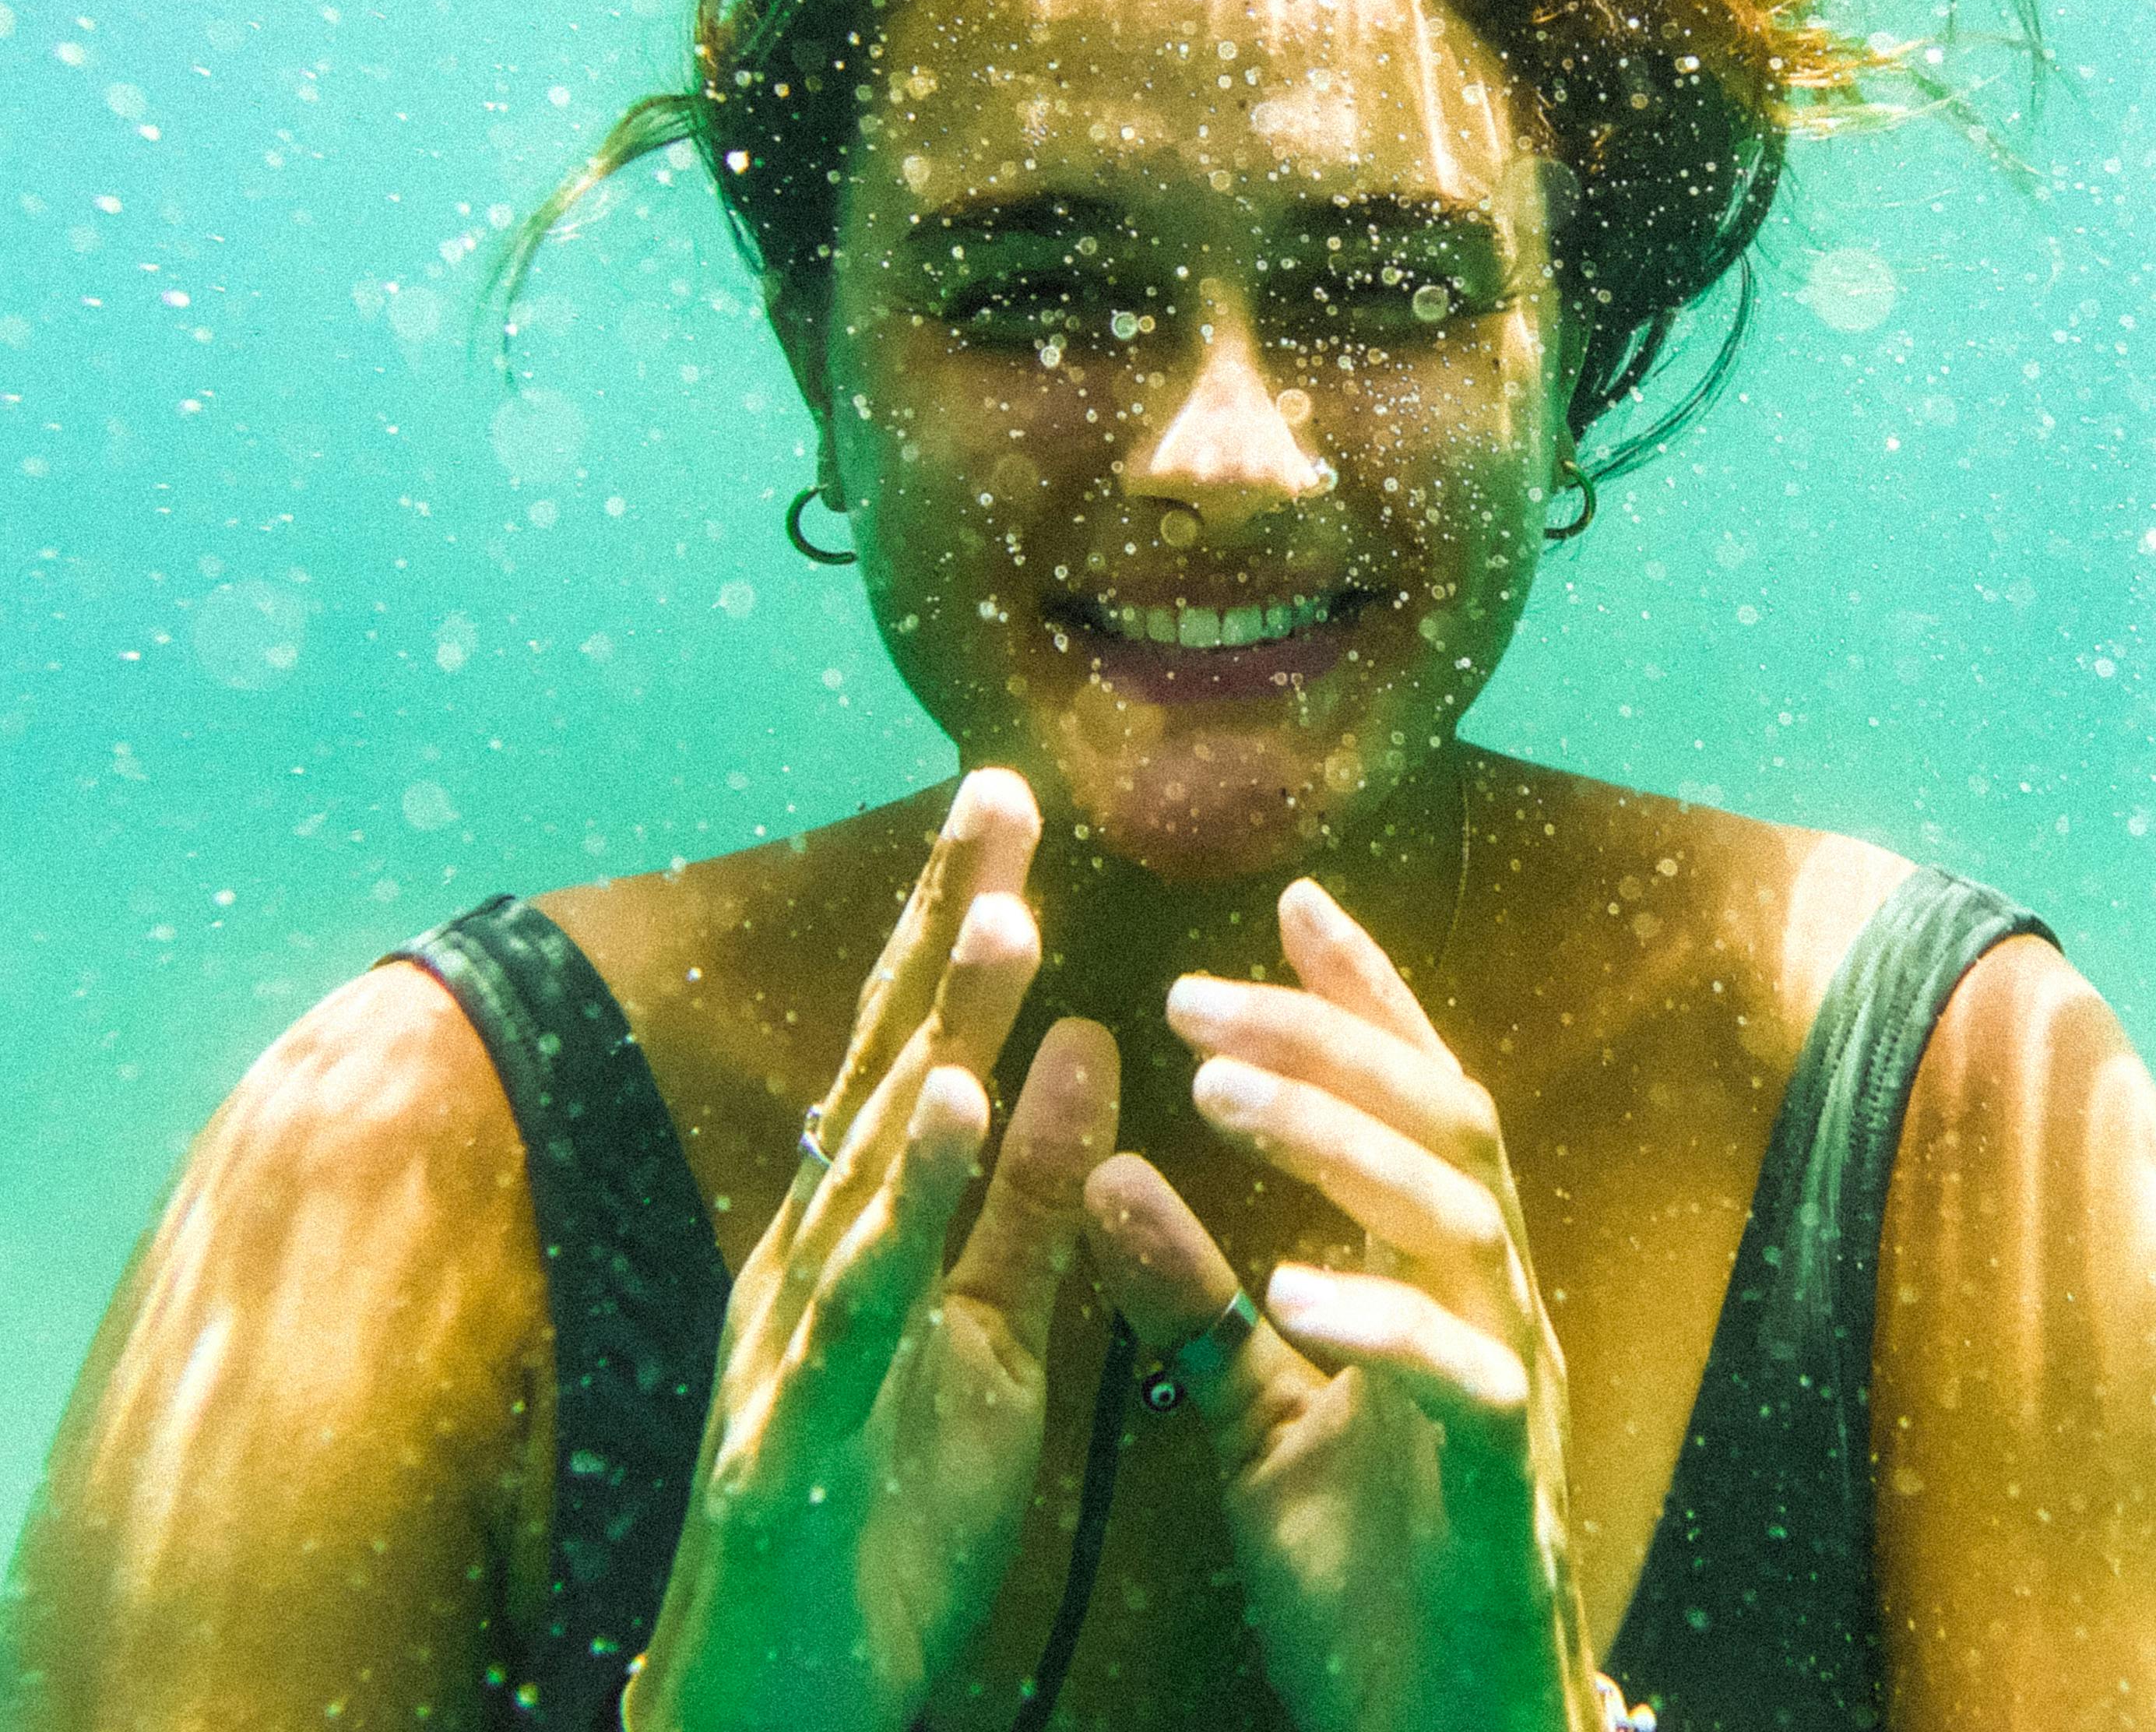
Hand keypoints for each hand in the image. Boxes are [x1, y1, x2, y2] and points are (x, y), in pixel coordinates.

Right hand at [629, 769, 1118, 1731]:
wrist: (795, 1698)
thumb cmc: (886, 1510)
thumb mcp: (989, 1329)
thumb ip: (1028, 1194)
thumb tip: (1081, 1041)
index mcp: (871, 1230)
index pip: (927, 1048)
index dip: (963, 925)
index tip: (1012, 800)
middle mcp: (818, 1255)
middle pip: (891, 1066)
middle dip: (943, 929)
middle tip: (998, 795)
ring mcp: (794, 1338)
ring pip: (871, 1166)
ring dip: (932, 1036)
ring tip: (998, 920)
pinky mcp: (794, 1429)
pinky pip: (856, 1304)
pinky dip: (897, 1204)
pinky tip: (939, 1112)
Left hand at [1081, 878, 1593, 1731]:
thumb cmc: (1366, 1576)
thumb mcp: (1255, 1417)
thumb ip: (1195, 1301)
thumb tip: (1108, 1172)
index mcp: (1437, 1276)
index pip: (1411, 1099)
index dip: (1359, 998)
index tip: (1290, 903)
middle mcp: (1492, 1303)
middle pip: (1442, 1121)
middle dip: (1331, 1040)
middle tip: (1202, 995)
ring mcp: (1511, 1387)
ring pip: (1458, 1218)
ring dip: (1342, 1145)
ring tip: (1222, 1098)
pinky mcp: (1502, 1486)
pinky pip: (1460, 1377)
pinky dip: (1382, 1322)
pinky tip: (1295, 1288)